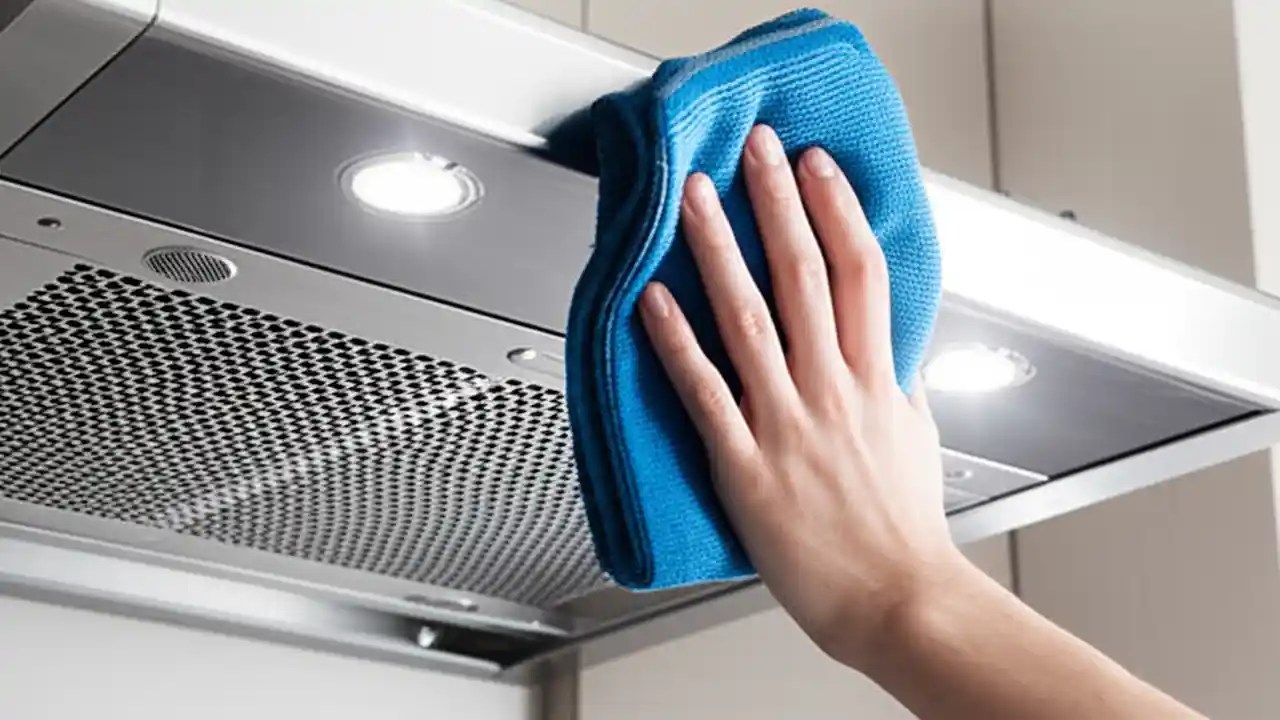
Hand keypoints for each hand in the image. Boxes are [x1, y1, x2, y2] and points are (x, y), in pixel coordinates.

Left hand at [638, 124, 961, 667]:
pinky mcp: (746, 464)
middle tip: (756, 150)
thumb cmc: (903, 528)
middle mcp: (834, 390)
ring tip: (695, 199)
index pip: (861, 273)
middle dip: (778, 203)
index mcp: (877, 380)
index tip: (818, 166)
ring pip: (749, 318)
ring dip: (719, 251)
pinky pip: (705, 391)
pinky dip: (676, 342)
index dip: (839, 211)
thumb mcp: (918, 439)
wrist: (896, 598)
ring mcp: (789, 423)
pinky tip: (654, 301)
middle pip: (804, 275)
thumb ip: (900, 384)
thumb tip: (895, 349)